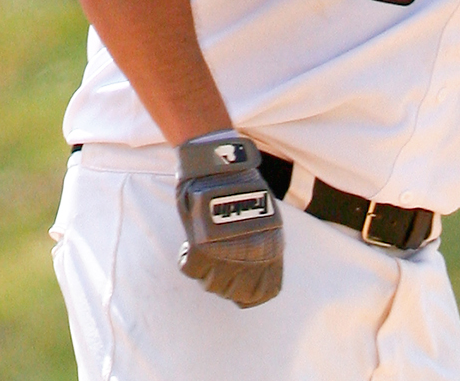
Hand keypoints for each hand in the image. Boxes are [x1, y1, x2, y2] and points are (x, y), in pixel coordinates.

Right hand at [174, 131, 283, 307]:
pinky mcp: (202, 249)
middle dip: (227, 284)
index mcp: (272, 250)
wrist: (223, 166)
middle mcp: (251, 259)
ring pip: (212, 286)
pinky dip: (187, 260)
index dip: (252, 293)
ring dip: (207, 273)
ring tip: (205, 254)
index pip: (266, 291)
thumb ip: (262, 246)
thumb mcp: (267, 218)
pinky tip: (189, 248)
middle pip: (236, 294)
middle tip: (219, 267)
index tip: (242, 288)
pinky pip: (191, 270)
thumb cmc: (243, 187)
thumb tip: (254, 270)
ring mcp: (226, 256)